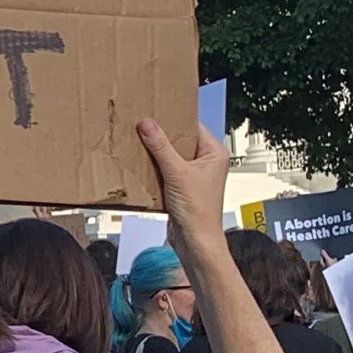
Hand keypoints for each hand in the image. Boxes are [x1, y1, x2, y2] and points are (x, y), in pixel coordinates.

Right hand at [137, 118, 227, 238]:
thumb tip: (147, 123)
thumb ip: (160, 147)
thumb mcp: (177, 173)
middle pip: (179, 140)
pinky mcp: (182, 186)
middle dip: (160, 136)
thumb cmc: (198, 211)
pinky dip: (154, 167)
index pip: (192, 127)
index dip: (173, 120)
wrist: (195, 241)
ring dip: (155, 153)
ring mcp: (194, 175)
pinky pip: (165, 170)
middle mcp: (206, 162)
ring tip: (138, 143)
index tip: (153, 112)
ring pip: (171, 155)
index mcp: (214, 153)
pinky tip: (141, 164)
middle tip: (141, 126)